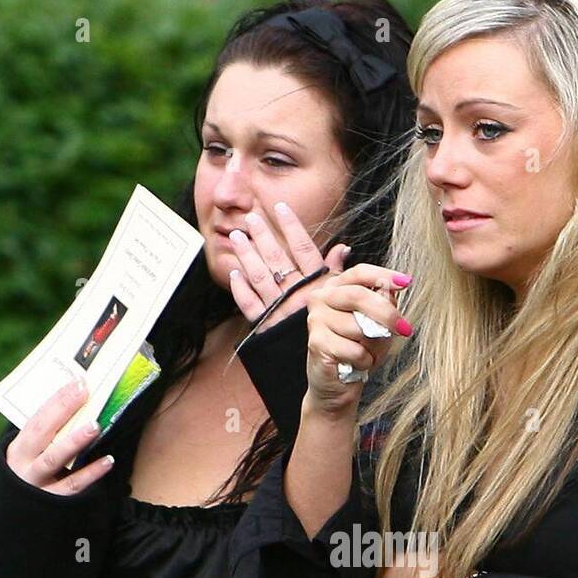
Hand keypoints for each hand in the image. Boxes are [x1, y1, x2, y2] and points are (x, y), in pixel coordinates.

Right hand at [5, 379, 112, 494]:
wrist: (22, 520)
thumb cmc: (35, 477)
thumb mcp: (32, 456)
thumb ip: (49, 435)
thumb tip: (77, 402)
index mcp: (18, 448)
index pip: (37, 419)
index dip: (56, 400)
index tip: (77, 382)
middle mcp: (24, 465)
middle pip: (43, 434)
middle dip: (63, 411)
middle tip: (85, 394)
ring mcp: (38, 484)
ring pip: (55, 460)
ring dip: (75, 441)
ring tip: (95, 426)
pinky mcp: (55, 503)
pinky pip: (73, 486)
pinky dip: (91, 473)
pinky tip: (108, 461)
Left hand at [227, 201, 350, 332]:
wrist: (332, 371)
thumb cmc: (341, 331)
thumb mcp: (344, 299)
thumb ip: (339, 272)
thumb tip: (342, 247)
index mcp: (318, 285)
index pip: (303, 248)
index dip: (291, 226)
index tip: (279, 207)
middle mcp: (298, 295)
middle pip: (277, 258)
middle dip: (262, 235)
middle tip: (250, 217)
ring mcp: (281, 310)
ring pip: (260, 277)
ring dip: (246, 255)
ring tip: (236, 236)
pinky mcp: (268, 328)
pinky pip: (250, 306)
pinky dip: (240, 290)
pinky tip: (234, 274)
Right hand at [305, 263, 413, 416]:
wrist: (338, 386)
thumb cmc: (358, 351)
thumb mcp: (377, 324)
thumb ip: (383, 303)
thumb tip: (390, 291)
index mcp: (336, 287)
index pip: (360, 273)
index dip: (384, 276)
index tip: (406, 283)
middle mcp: (322, 298)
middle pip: (359, 295)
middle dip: (387, 314)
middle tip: (404, 329)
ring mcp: (316, 319)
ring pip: (359, 326)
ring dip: (373, 345)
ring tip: (366, 353)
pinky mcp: (317, 342)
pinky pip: (355, 349)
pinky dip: (364, 360)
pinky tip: (356, 363)